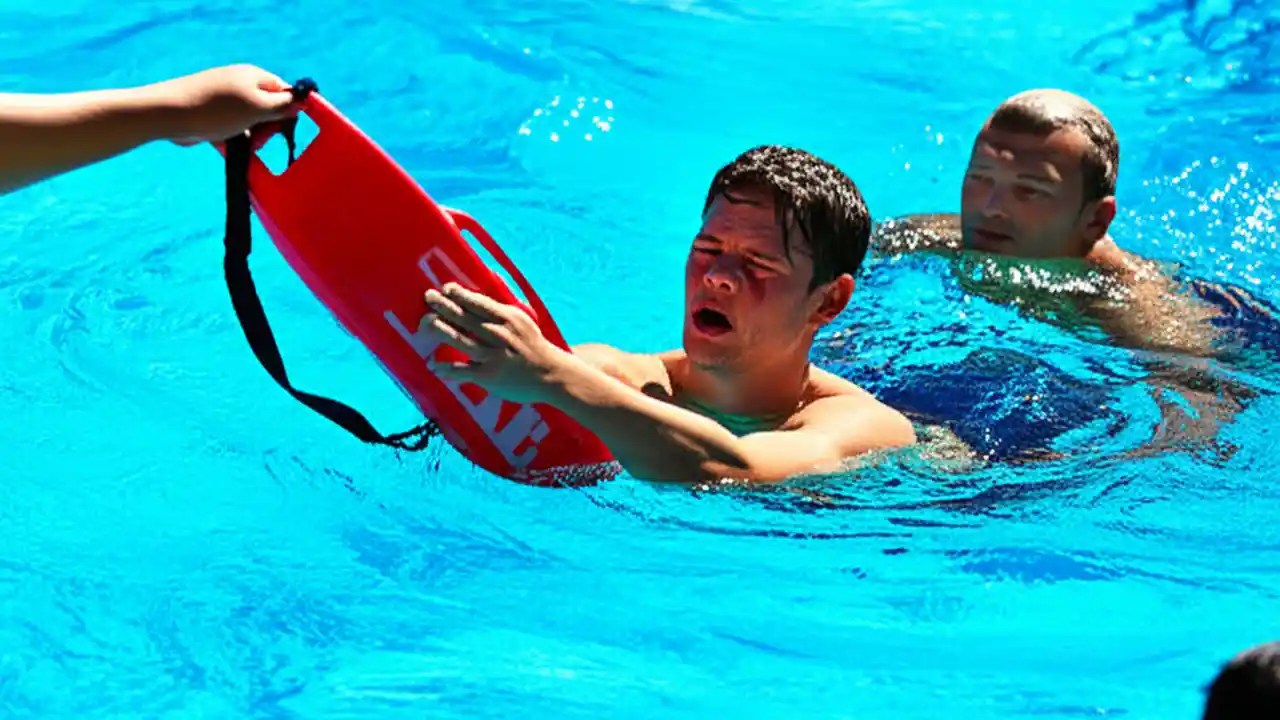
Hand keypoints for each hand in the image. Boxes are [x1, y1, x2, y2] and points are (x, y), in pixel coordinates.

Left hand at [145, 64, 302, 145]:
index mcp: (254, 76)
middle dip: (267, 126)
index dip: (289, 110)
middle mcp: (240, 83)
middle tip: (259, 141)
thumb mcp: (257, 108)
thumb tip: (303, 102)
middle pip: (267, 107)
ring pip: (249, 120)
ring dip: (250, 135)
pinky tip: (228, 145)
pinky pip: (231, 125)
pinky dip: (233, 136)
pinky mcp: (210, 112)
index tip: (285, 130)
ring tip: (241, 144)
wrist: (169, 113)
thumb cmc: (217, 110)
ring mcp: (224, 98)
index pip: (284, 91)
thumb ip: (282, 106)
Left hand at [420, 282, 570, 404]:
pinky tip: (433, 366)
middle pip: (465, 317)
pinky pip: (462, 370)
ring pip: (460, 339)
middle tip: (428, 296)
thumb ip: (504, 305)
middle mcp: (498, 334)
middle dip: (444, 306)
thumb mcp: (524, 320)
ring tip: (426, 322)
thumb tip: (492, 279)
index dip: (459, 294)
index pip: (478, 303)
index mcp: (507, 318)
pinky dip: (447, 369)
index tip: (445, 289)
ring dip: (441, 329)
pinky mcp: (489, 375)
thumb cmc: (534, 345)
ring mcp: (492, 355)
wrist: (551, 375)